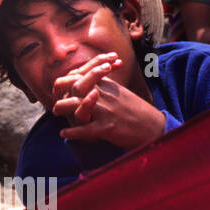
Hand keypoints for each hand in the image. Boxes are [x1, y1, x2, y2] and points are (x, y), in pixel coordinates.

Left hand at [51, 52, 165, 149]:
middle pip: (77, 86)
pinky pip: (85, 130)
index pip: (83, 75)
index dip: (68, 79)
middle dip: (62, 90)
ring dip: (63, 107)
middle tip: (54, 97)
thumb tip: (90, 86)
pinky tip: (64, 133)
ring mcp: (106, 111)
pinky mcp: (108, 128)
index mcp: (109, 85)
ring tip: (56, 112)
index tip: (60, 86)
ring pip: (78, 105)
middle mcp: (106, 95)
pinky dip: (72, 132)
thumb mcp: (121, 94)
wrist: (154, 127)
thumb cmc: (137, 112)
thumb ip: (105, 87)